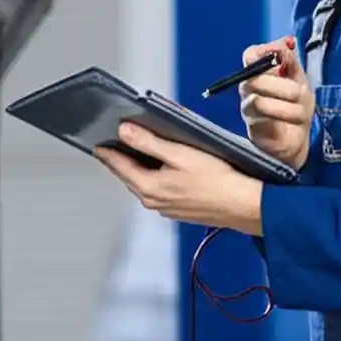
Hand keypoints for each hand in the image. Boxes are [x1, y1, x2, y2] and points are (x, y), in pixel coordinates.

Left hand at [94, 122, 263, 235]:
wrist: (243, 206)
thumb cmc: (215, 178)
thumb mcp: (180, 154)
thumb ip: (149, 142)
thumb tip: (123, 131)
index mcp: (149, 188)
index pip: (118, 166)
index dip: (107, 151)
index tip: (97, 141)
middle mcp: (153, 201)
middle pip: (129, 176)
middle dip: (120, 159)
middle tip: (113, 142)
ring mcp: (165, 208)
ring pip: (143, 183)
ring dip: (137, 167)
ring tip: (134, 150)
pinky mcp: (178, 209)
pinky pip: (157, 190)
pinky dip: (153, 176)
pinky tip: (160, 166)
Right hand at [239, 36, 314, 169]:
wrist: (296, 137)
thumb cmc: (296, 105)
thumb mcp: (299, 80)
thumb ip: (292, 61)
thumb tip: (287, 42)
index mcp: (259, 72)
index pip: (250, 54)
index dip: (263, 52)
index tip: (280, 54)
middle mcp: (249, 87)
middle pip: (254, 78)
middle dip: (281, 86)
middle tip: (299, 92)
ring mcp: (247, 107)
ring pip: (258, 100)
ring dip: (285, 106)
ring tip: (300, 111)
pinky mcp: (250, 126)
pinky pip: (263, 119)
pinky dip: (283, 119)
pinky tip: (292, 121)